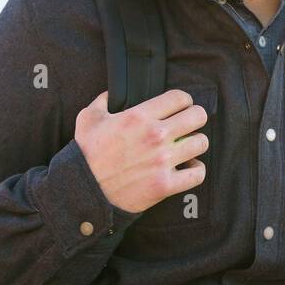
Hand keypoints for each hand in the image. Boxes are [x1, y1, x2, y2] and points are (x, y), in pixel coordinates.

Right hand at [74, 88, 208, 213]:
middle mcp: (155, 136)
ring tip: (187, 147)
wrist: (83, 190)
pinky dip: (196, 170)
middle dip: (195, 118)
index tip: (181, 106)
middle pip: (198, 116)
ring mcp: (162, 161)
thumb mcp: (88, 118)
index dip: (184, 100)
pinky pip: (197, 174)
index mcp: (139, 116)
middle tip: (188, 124)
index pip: (180, 98)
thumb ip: (103, 100)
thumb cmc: (86, 154)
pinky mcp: (165, 185)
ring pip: (201, 143)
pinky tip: (188, 167)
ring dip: (196, 144)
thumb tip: (111, 93)